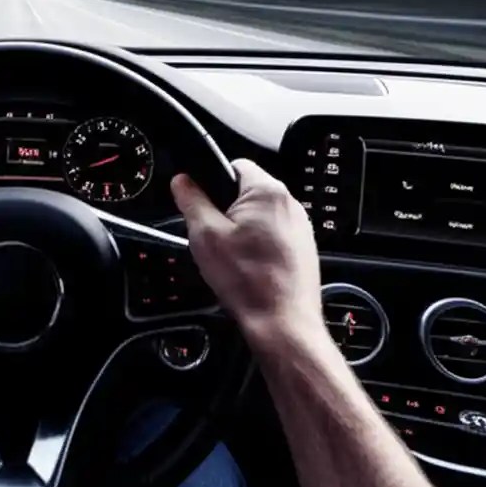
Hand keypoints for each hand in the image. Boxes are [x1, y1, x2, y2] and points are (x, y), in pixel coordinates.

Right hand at [170, 160, 322, 344]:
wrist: (282, 322)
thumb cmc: (249, 281)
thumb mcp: (205, 235)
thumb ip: (191, 201)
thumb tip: (182, 181)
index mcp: (267, 191)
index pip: (235, 164)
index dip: (213, 181)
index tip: (203, 202)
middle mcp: (290, 203)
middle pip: (248, 192)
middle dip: (228, 211)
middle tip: (216, 237)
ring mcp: (301, 227)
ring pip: (261, 216)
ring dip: (244, 230)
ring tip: (234, 258)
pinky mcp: (304, 248)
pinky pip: (275, 236)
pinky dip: (260, 246)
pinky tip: (250, 268)